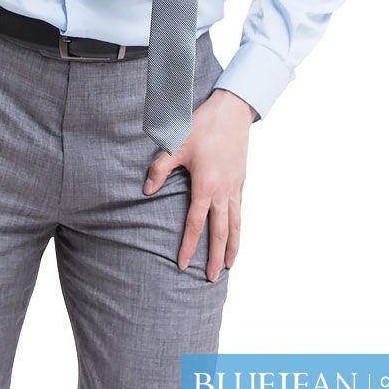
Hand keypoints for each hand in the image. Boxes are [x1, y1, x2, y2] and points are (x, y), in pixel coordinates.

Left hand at [142, 88, 255, 280]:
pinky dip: (239, 228)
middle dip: (216, 257)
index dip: (189, 246)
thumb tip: (146, 191)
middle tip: (212, 278)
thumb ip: (160, 168)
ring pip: (236, 225)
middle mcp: (223, 191)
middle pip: (221, 232)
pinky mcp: (241, 181)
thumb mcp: (176, 143)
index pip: (196, 223)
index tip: (183, 265)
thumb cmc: (203, 125)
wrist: (233, 110)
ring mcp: (235, 187)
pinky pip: (240, 211)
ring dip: (233, 247)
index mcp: (206, 185)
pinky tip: (236, 235)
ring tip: (230, 266)